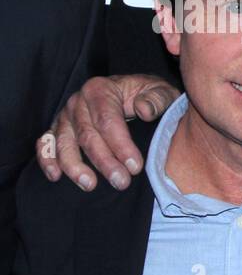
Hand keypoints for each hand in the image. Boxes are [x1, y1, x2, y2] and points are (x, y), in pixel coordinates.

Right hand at [38, 74, 179, 190]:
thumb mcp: (161, 91)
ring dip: (75, 166)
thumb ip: (156, 99)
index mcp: (100, 89)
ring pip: (64, 143)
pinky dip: (47, 159)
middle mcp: (77, 102)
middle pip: (87, 135)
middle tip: (122, 182)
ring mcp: (64, 116)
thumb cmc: (148, 96)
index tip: (135, 167)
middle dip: (104, 161)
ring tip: (90, 185)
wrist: (134, 94)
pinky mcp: (58, 129)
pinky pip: (46, 143)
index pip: (108, 120)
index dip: (121, 145)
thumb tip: (144, 110)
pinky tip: (56, 175)